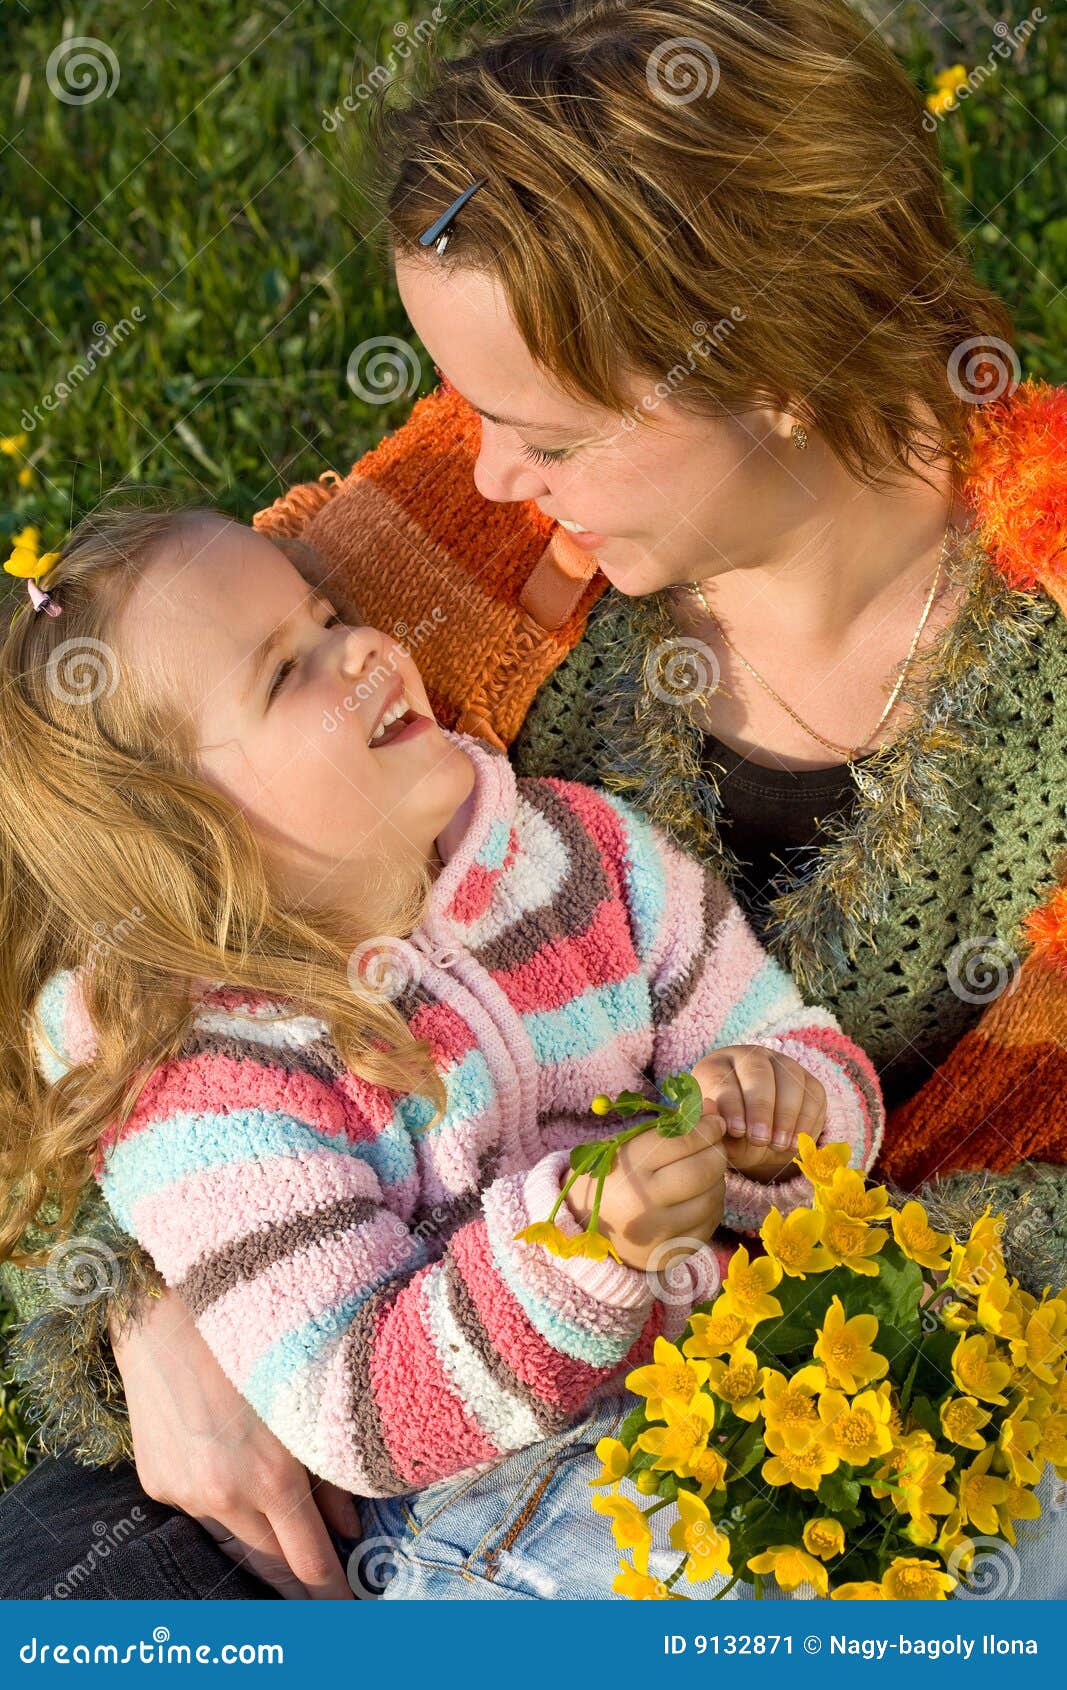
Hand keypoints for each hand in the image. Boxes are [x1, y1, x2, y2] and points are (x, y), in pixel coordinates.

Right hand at [110, 1286, 356, 1599]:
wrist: (164, 1312)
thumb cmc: (251, 1341)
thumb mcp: (304, 1402)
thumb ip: (329, 1471)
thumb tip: (350, 1526)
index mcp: (270, 1478)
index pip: (308, 1561)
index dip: (330, 1588)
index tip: (345, 1605)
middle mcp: (223, 1496)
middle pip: (268, 1560)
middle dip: (295, 1573)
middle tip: (320, 1581)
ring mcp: (184, 1493)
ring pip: (232, 1537)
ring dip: (258, 1539)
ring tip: (281, 1534)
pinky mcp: (155, 1482)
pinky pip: (198, 1509)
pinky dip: (222, 1506)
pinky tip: (232, 1482)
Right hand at [565, 1114, 725, 1270]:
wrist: (581, 1227)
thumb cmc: (609, 1176)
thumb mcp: (626, 1145)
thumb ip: (669, 1128)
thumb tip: (713, 1109)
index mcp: (627, 1170)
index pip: (680, 1142)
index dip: (705, 1127)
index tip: (714, 1119)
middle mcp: (643, 1204)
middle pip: (701, 1171)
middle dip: (717, 1151)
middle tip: (716, 1143)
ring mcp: (659, 1234)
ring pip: (711, 1198)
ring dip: (716, 1178)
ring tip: (705, 1169)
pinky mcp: (672, 1253)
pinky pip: (709, 1222)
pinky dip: (711, 1203)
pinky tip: (699, 1194)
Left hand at [691, 1045, 825, 1183]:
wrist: (755, 1139)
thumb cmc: (728, 1135)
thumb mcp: (717, 1135)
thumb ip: (716, 1129)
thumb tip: (717, 1125)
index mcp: (717, 1066)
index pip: (723, 1078)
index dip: (731, 1104)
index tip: (737, 1130)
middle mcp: (750, 1057)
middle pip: (758, 1072)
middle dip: (761, 1108)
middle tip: (760, 1139)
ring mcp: (781, 1064)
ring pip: (790, 1080)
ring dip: (786, 1116)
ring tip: (779, 1145)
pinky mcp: (807, 1080)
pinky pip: (813, 1094)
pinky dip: (806, 1120)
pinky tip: (796, 1143)